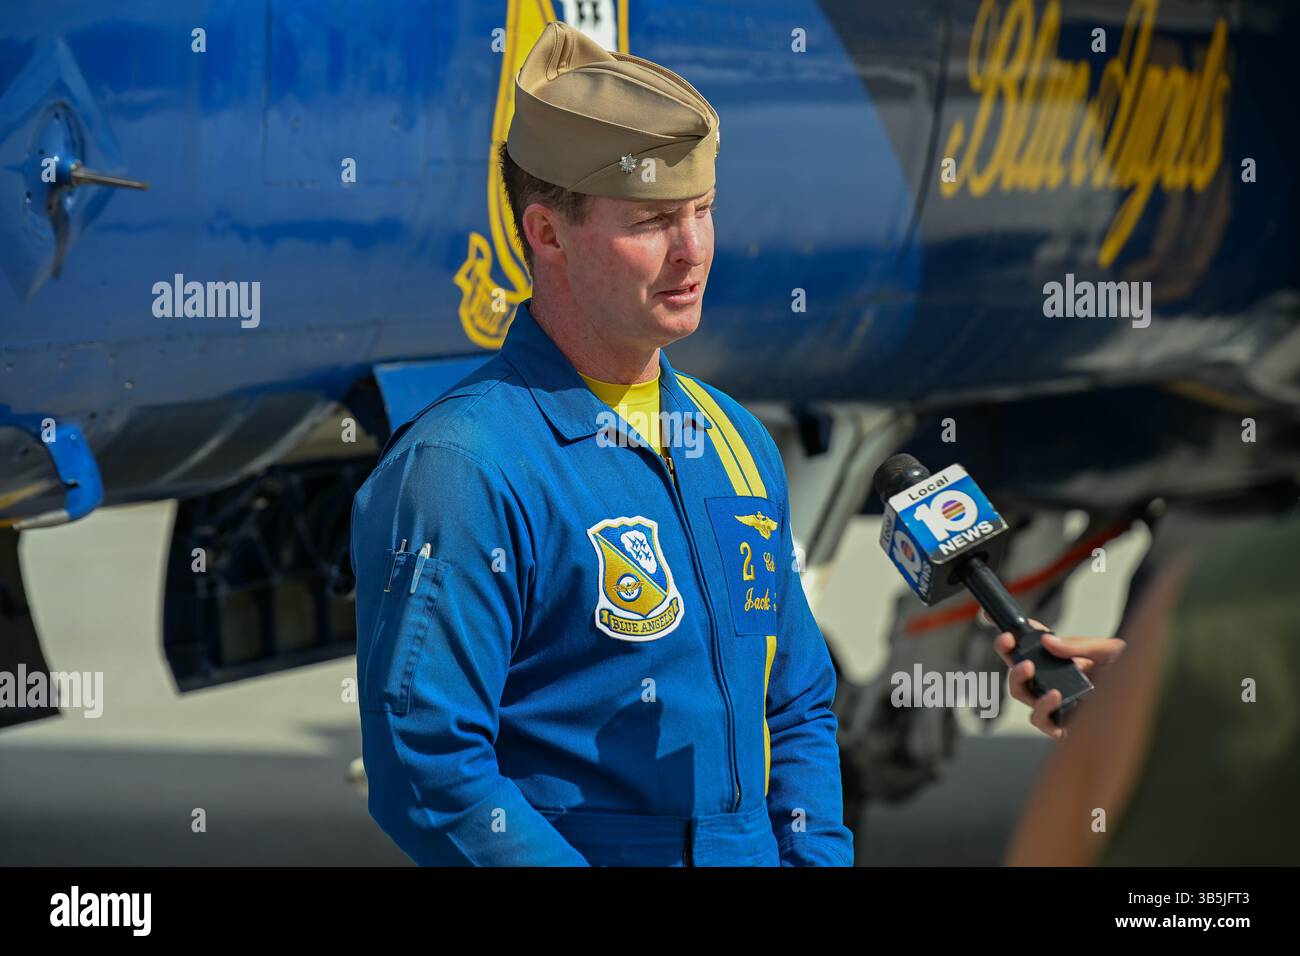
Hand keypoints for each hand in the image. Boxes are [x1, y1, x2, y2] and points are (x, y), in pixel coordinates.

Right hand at [993, 620, 1125, 739]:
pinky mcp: (1063, 728)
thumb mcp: (1107, 650)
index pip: (1030, 646)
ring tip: (1027, 668)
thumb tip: (1047, 641)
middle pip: (1018, 670)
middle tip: (1008, 643)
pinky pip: (1041, 720)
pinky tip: (1053, 695)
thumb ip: (1077, 645)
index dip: (1012, 636)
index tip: (996, 622)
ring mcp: (1057, 706)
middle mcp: (1055, 683)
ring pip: (1021, 695)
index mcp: (1062, 662)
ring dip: (1016, 679)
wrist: (1156, 703)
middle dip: (1006, 654)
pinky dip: (1042, 707)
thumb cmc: (1132, 677)